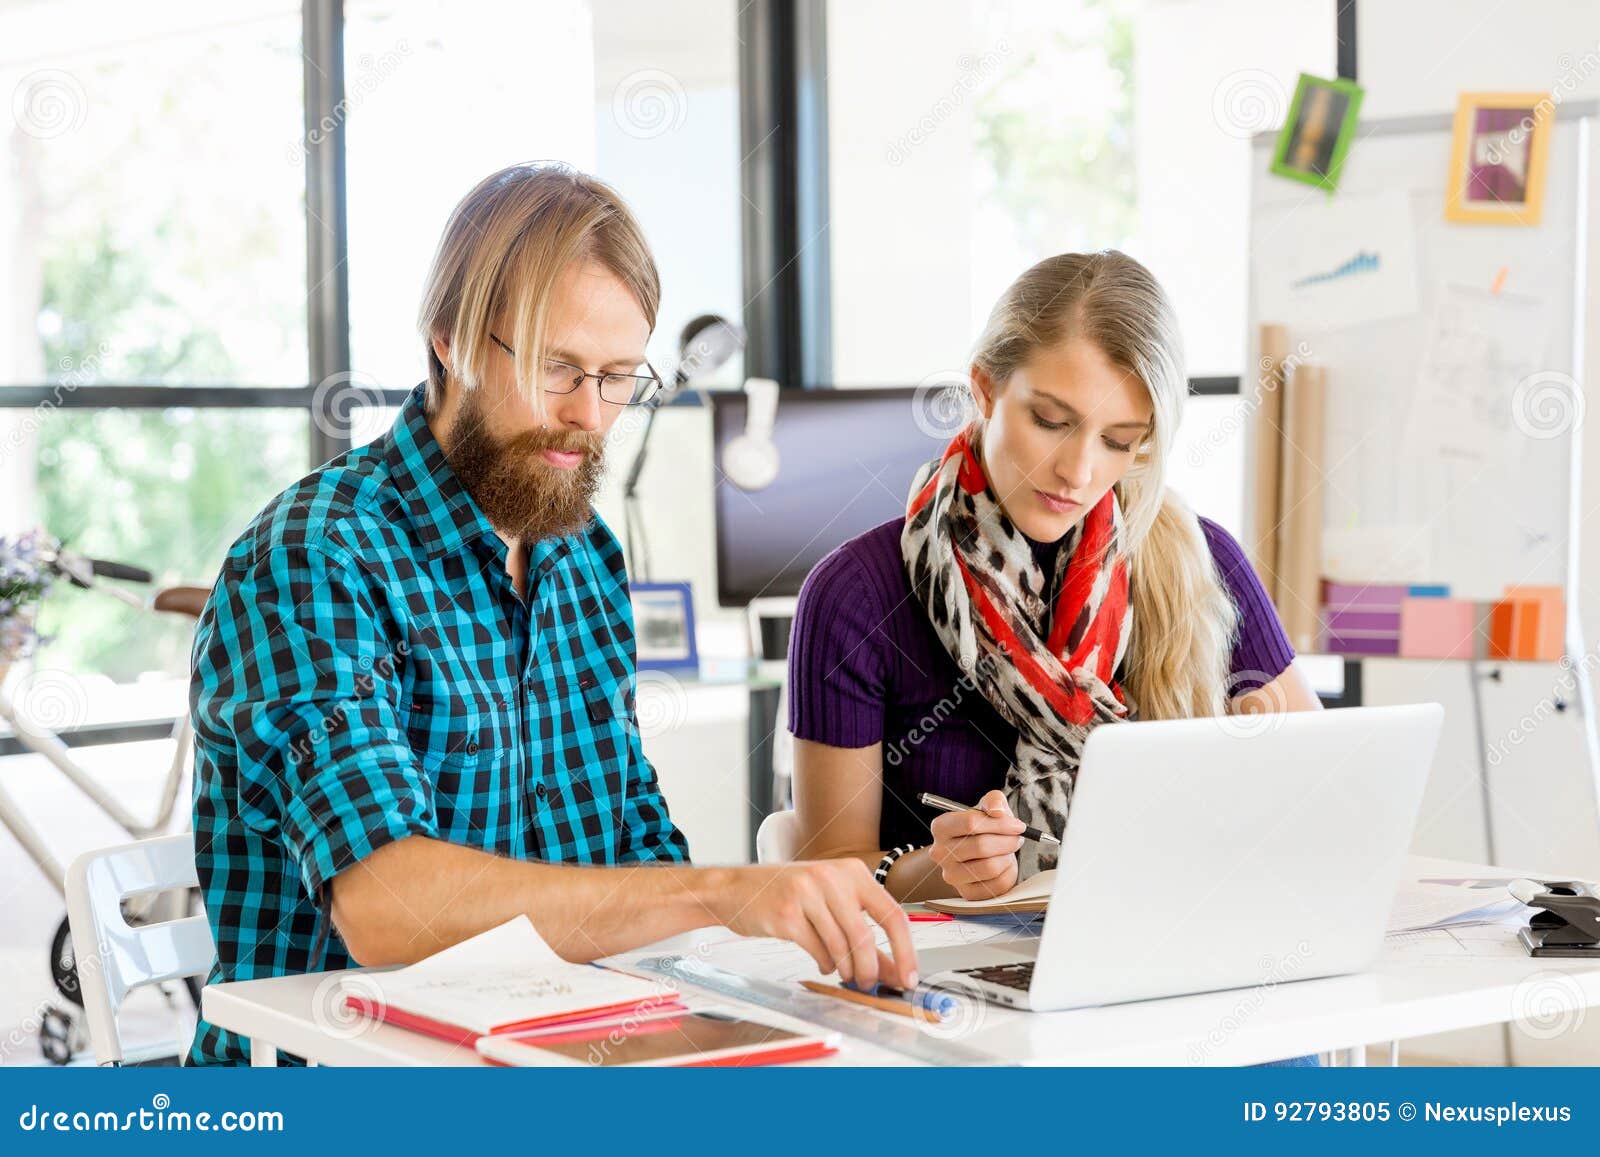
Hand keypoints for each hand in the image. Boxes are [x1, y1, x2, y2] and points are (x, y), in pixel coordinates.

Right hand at [710, 859, 917, 989]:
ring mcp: (807, 894)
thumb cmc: (786, 893)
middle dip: (871, 970)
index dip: (906, 951)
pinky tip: (822, 963)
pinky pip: (818, 952)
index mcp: (851, 871)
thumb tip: (894, 969)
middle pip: (865, 937)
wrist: (735, 888)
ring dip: (845, 970)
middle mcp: (831, 877)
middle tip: (869, 984)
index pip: (892, 914)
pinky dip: (825, 965)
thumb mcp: (831, 903)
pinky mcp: (786, 915)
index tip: (910, 977)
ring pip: (841, 948)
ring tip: (841, 971)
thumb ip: (864, 934)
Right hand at [927, 789, 1023, 900]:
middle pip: (981, 846)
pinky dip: (1008, 873)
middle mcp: (940, 853)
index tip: (1018, 825)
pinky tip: (1004, 865)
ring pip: (990, 867)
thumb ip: (993, 800)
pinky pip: (997, 884)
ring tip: (1008, 850)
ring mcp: (951, 875)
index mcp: (940, 827)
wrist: (977, 854)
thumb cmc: (983, 828)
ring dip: (1007, 856)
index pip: (970, 823)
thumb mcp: (987, 807)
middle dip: (1007, 841)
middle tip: (1018, 838)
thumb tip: (997, 811)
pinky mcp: (967, 893)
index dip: (1000, 823)